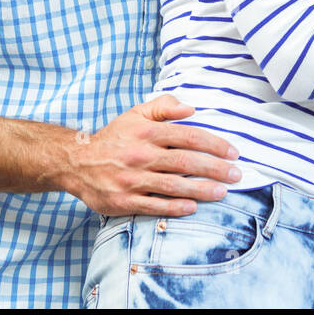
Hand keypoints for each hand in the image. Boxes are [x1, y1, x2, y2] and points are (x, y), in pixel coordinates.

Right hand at [62, 92, 241, 216]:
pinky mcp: (124, 200)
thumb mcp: (136, 114)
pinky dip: (175, 207)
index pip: (189, 136)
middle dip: (215, 168)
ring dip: (201, 190)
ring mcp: (132, 179)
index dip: (215, 144)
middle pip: (186, 162)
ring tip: (223, 192)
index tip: (233, 153)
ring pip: (173, 185)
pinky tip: (193, 207)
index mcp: (148, 132)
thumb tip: (191, 109)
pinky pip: (154, 205)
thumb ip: (164, 107)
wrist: (76, 162)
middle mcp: (141, 155)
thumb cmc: (114, 137)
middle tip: (237, 175)